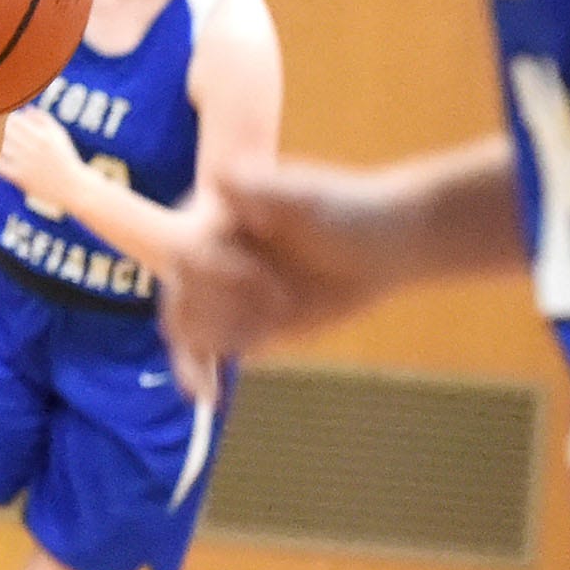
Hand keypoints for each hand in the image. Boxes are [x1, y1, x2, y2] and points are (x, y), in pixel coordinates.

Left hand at [0, 105, 85, 204]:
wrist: (72, 187)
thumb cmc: (65, 159)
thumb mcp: (59, 136)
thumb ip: (43, 119)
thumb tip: (25, 109)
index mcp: (42, 135)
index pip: (15, 120)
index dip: (4, 117)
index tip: (0, 118)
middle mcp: (33, 148)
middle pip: (5, 131)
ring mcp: (25, 163)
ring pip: (0, 146)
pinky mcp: (19, 177)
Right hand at [153, 160, 410, 384]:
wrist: (388, 244)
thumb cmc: (348, 209)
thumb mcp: (305, 198)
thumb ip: (261, 191)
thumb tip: (221, 177)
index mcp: (213, 218)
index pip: (184, 254)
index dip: (217, 275)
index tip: (266, 280)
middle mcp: (211, 255)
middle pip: (181, 298)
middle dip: (221, 312)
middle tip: (282, 306)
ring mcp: (227, 293)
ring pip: (192, 330)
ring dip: (217, 341)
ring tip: (269, 331)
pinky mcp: (248, 323)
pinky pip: (214, 352)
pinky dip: (205, 372)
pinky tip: (208, 393)